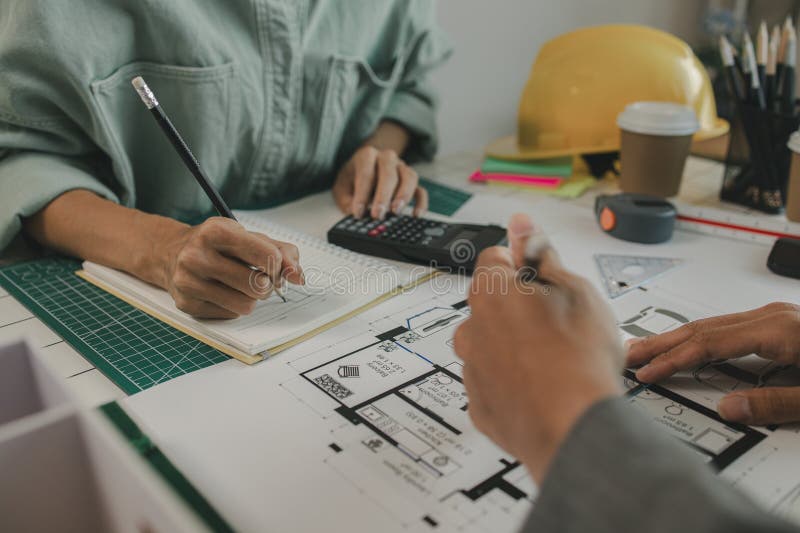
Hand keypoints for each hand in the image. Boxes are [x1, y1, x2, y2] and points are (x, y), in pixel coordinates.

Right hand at [157, 217, 303, 318]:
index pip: (268, 256)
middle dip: (267, 284)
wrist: (170, 253)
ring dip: (252, 297)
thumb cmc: (218, 244)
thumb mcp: (249, 236)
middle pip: (259, 284)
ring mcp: (189, 282)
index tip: (273, 264)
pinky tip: (223, 291)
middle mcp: (197, 256)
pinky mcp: (187, 304)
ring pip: (246, 304)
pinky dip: (234, 305)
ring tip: (241, 284)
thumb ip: (281, 252)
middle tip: (259, 277)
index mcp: (215, 231)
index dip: (278, 265)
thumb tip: (298, 277)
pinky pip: (230, 314)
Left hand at [332, 145, 427, 218]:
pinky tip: (415, 215)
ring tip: (396, 212)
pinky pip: (421, 190)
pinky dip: (421, 203)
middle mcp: (387, 158)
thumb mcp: (342, 185)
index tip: (358, 212)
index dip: (362, 194)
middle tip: (378, 214)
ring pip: (409, 177)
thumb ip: (345, 199)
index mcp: (367, 155)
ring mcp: (402, 168)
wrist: (366, 165)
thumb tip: (353, 212)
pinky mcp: (411, 181)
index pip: (366, 173)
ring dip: (404, 195)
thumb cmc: (353, 177)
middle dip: (383, 196)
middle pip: (389, 173)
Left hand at [453, 214, 623, 481]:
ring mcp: (472, 368)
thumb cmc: (578, 359)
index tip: (542, 274)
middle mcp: (471, 328)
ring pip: (492, 343)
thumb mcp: (575, 290)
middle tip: (560, 322)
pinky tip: (543, 386)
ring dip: (516, 344)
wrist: (574, 427)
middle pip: (492, 303)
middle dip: (520, 306)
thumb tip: (522, 223)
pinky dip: (514, 380)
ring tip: (556, 360)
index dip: (523, 263)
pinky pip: (495, 381)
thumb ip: (541, 255)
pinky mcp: (479, 403)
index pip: (495, 257)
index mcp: (491, 292)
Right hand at [626, 302, 799, 424]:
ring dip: (676, 339)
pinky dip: (698, 339)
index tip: (647, 372)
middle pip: (701, 329)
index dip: (672, 359)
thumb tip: (729, 409)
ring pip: (711, 326)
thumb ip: (775, 404)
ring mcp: (775, 318)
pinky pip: (726, 329)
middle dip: (661, 344)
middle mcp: (772, 317)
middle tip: (629, 355)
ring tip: (648, 350)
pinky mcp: (779, 324)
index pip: (709, 343)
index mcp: (779, 329)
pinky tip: (686, 347)